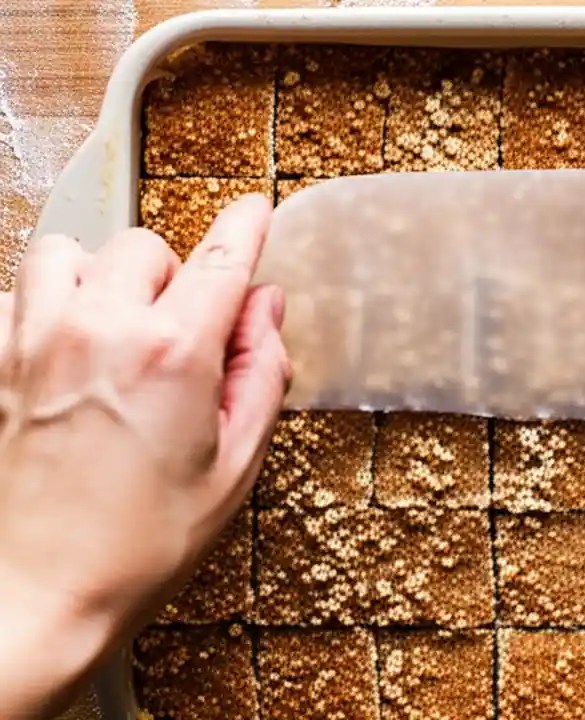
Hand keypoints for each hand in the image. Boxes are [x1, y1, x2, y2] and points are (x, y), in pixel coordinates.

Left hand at [0, 195, 289, 717]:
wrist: (36, 599)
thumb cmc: (138, 547)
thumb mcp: (234, 468)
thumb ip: (261, 375)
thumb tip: (266, 311)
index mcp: (173, 355)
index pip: (222, 258)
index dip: (247, 227)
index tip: (256, 210)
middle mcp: (98, 331)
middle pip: (144, 247)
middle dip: (172, 277)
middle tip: (182, 332)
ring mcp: (30, 343)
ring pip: (65, 253)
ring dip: (99, 277)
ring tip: (112, 325)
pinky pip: (11, 295)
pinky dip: (39, 306)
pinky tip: (59, 351)